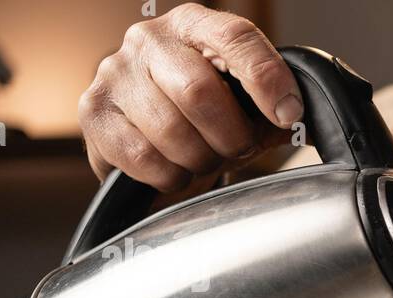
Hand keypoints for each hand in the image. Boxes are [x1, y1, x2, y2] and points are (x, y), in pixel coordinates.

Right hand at [78, 2, 301, 192]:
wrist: (143, 126)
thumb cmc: (202, 110)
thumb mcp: (242, 98)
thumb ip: (274, 103)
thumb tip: (299, 118)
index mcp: (195, 27)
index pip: (235, 38)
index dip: (267, 78)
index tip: (288, 114)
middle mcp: (149, 40)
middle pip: (199, 92)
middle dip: (230, 136)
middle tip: (237, 148)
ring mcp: (115, 73)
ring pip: (170, 132)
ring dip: (199, 160)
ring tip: (202, 156)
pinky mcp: (93, 112)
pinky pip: (142, 157)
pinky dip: (169, 176)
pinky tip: (173, 167)